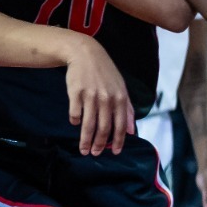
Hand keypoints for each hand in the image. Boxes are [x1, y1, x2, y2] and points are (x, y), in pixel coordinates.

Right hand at [60, 33, 132, 156]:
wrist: (85, 53)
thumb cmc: (105, 72)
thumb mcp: (121, 87)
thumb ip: (127, 109)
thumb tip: (131, 131)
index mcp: (119, 98)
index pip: (120, 126)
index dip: (118, 141)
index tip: (114, 152)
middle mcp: (106, 98)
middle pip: (103, 128)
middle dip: (99, 144)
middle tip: (95, 154)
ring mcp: (90, 96)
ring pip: (88, 125)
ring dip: (85, 140)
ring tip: (84, 149)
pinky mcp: (75, 93)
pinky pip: (75, 113)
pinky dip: (74, 121)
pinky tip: (75, 123)